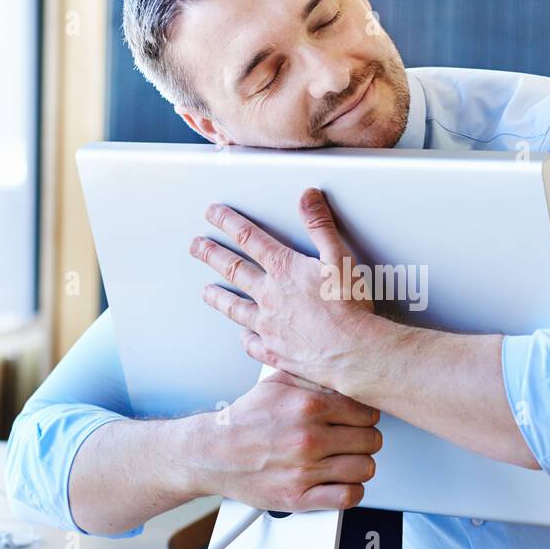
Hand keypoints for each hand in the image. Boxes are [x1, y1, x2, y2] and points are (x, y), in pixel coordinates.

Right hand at [186, 368, 381, 511]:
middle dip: (364, 440)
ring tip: (346, 460)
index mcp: (309, 406)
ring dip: (359, 465)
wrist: (213, 453)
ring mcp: (305, 470)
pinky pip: (348, 497)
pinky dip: (351, 490)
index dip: (366, 417)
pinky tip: (342, 481)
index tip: (359, 421)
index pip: (367, 412)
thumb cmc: (246, 420)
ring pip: (364, 468)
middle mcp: (309, 438)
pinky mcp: (298, 497)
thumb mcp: (278, 383)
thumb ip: (314, 377)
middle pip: (370, 441)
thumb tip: (345, 374)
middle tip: (352, 441)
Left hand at [189, 188, 375, 390]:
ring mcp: (267, 325)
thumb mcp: (339, 256)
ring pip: (234, 307)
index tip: (212, 213)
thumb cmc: (350, 306)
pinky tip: (242, 335)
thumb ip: (320, 225)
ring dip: (217, 296)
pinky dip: (244, 337)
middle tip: (196, 246)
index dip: (227, 222)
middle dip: (211, 254)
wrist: (352, 351)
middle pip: (233, 269)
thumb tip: (307, 197)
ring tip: (206, 291)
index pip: (248, 237)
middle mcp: (269, 296)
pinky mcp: (274, 351)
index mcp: (283, 269)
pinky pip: (251, 343)